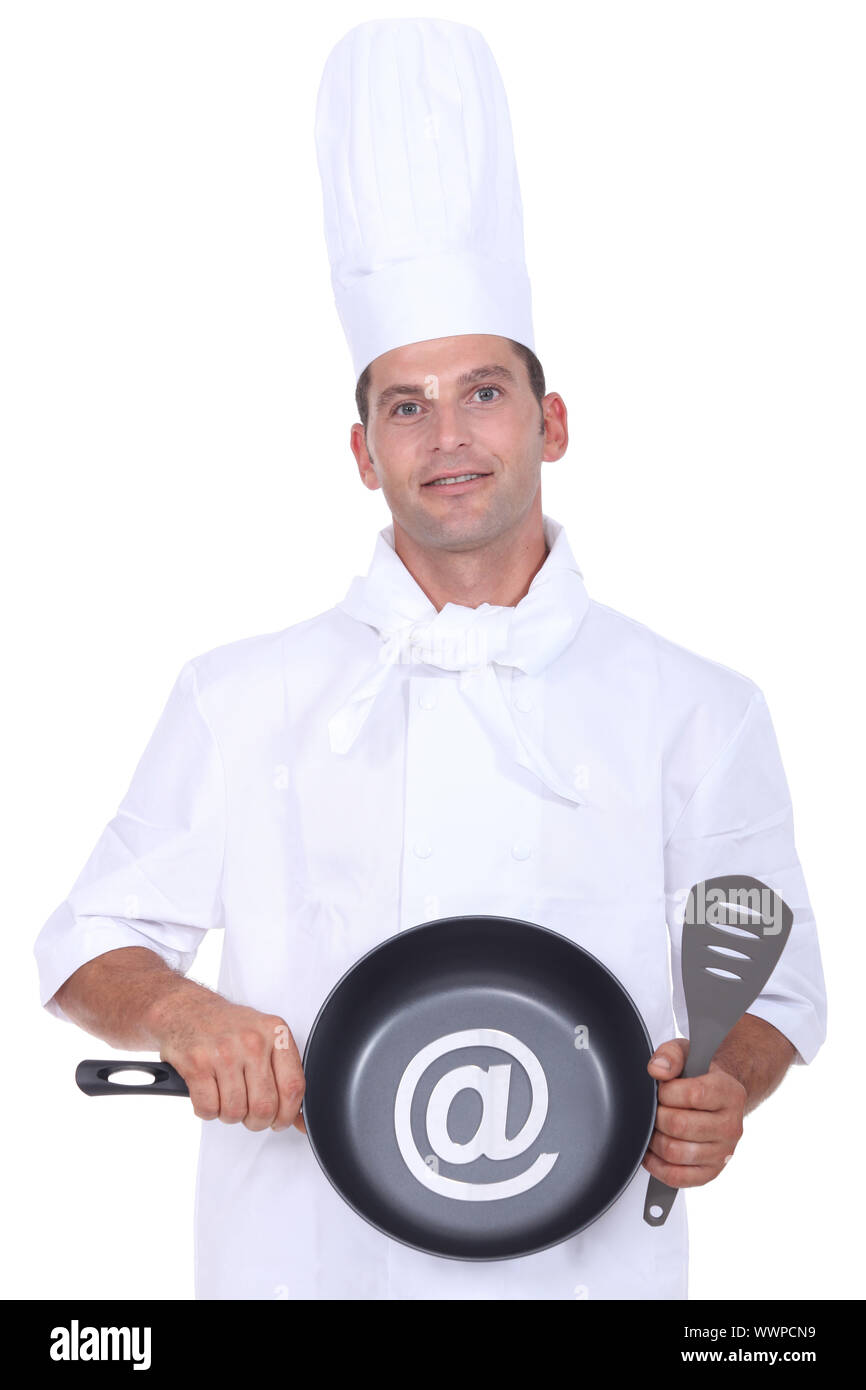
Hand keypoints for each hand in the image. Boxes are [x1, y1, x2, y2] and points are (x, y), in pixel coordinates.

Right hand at [150, 988, 305, 1134]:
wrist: (186, 1009)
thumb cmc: (227, 1026)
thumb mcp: (264, 1036)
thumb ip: (284, 1073)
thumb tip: (300, 1120)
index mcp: (276, 1033)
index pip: (293, 1086)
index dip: (288, 1114)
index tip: (280, 1120)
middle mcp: (252, 1041)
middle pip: (264, 1106)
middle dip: (256, 1121)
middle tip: (250, 1115)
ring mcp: (224, 1052)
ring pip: (235, 1111)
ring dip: (230, 1115)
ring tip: (226, 1098)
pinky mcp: (197, 1064)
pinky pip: (208, 1108)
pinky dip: (207, 1111)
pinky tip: (208, 1094)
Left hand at [641, 1038, 744, 1188]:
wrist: (719, 1099)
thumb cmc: (699, 1076)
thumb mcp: (687, 1053)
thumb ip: (670, 1054)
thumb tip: (657, 1070)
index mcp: (729, 1093)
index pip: (693, 1095)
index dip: (667, 1092)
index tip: (662, 1089)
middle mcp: (731, 1125)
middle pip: (680, 1126)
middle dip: (657, 1116)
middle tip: (655, 1109)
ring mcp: (724, 1152)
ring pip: (675, 1153)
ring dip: (654, 1140)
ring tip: (653, 1127)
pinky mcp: (712, 1172)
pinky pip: (677, 1177)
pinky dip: (657, 1166)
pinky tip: (652, 1151)